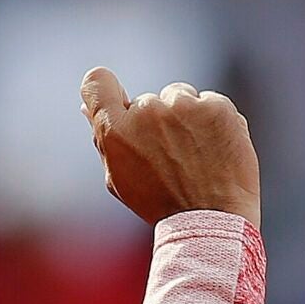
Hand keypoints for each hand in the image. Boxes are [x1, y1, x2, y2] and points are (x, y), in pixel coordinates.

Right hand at [80, 68, 262, 227]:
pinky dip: (214, 121)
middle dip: (157, 122)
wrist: (213, 221)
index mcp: (116, 130)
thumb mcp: (121, 178)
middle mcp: (147, 111)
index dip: (106, 88)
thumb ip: (106, 140)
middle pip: (148, 101)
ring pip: (180, 97)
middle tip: (173, 158)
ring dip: (186, 117)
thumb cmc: (162, 204)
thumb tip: (87, 109)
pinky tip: (217, 149)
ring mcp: (183, 106)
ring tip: (197, 155)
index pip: (97, 82)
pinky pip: (210, 102)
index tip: (119, 98)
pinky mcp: (216, 106)